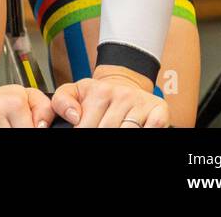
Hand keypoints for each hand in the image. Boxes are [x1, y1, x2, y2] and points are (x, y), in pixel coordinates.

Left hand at [50, 65, 168, 126]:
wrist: (125, 84)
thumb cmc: (98, 95)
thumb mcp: (75, 92)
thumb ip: (62, 101)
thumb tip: (74, 117)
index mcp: (99, 91)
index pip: (87, 125)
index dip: (82, 133)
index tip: (82, 135)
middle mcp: (121, 94)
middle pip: (107, 130)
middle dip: (100, 136)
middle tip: (97, 135)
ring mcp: (140, 102)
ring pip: (128, 131)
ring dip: (120, 136)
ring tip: (113, 131)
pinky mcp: (159, 109)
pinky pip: (153, 128)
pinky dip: (144, 132)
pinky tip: (135, 130)